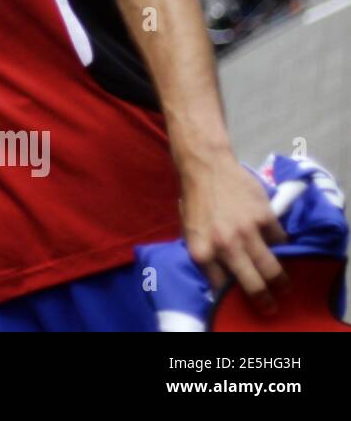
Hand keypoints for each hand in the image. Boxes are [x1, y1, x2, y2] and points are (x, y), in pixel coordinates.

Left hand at [180, 154, 287, 312]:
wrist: (207, 167)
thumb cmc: (196, 200)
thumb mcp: (189, 231)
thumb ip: (204, 254)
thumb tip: (220, 277)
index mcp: (201, 251)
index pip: (221, 286)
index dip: (231, 294)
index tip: (239, 297)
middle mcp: (225, 246)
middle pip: (253, 285)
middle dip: (263, 299)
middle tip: (269, 304)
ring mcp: (247, 232)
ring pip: (272, 269)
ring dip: (280, 280)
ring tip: (282, 284)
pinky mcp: (265, 218)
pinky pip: (279, 241)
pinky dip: (279, 243)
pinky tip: (273, 241)